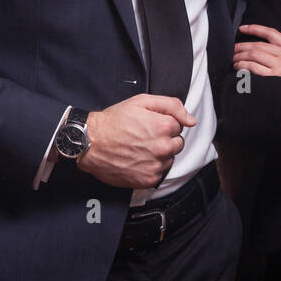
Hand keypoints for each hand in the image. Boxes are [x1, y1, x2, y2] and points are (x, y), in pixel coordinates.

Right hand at [76, 94, 195, 188]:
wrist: (89, 143)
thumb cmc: (113, 121)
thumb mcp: (141, 102)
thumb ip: (171, 106)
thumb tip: (191, 120)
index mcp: (164, 126)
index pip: (179, 126)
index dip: (164, 124)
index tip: (149, 125)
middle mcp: (163, 147)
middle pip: (177, 143)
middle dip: (164, 139)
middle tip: (144, 137)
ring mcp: (156, 165)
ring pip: (169, 158)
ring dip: (159, 154)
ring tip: (139, 148)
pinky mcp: (149, 179)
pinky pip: (160, 172)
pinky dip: (151, 167)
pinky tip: (137, 160)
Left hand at [233, 24, 280, 82]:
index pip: (271, 33)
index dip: (255, 28)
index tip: (243, 28)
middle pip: (259, 45)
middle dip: (242, 46)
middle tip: (232, 49)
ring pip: (254, 55)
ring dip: (240, 57)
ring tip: (234, 59)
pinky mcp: (275, 77)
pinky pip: (254, 68)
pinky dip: (244, 66)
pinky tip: (238, 68)